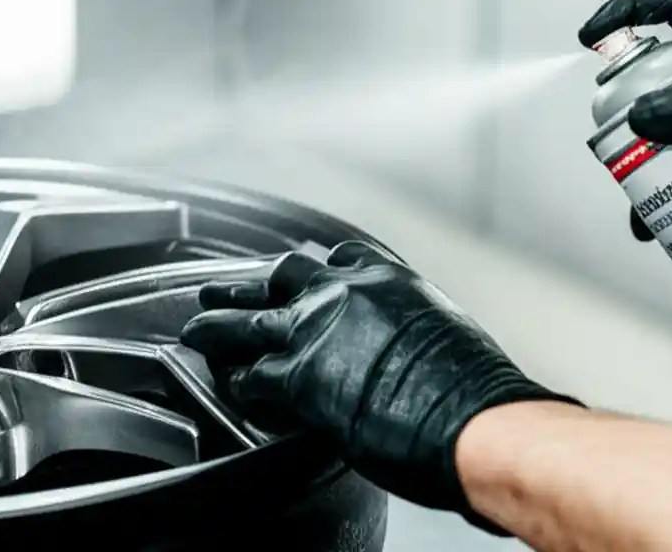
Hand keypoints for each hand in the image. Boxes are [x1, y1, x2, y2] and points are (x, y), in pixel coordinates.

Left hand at [179, 241, 573, 530]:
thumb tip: (413, 354)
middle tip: (221, 289)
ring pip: (247, 319)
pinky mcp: (296, 374)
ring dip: (217, 325)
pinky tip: (234, 392)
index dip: (314, 270)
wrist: (469, 413)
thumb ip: (413, 333)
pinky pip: (252, 376)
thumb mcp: (446, 335)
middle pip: (280, 278)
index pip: (340, 257)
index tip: (302, 275)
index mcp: (387, 279)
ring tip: (197, 330)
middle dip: (248, 286)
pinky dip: (240, 385)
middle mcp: (345, 291)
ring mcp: (315, 329)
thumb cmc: (474, 386)